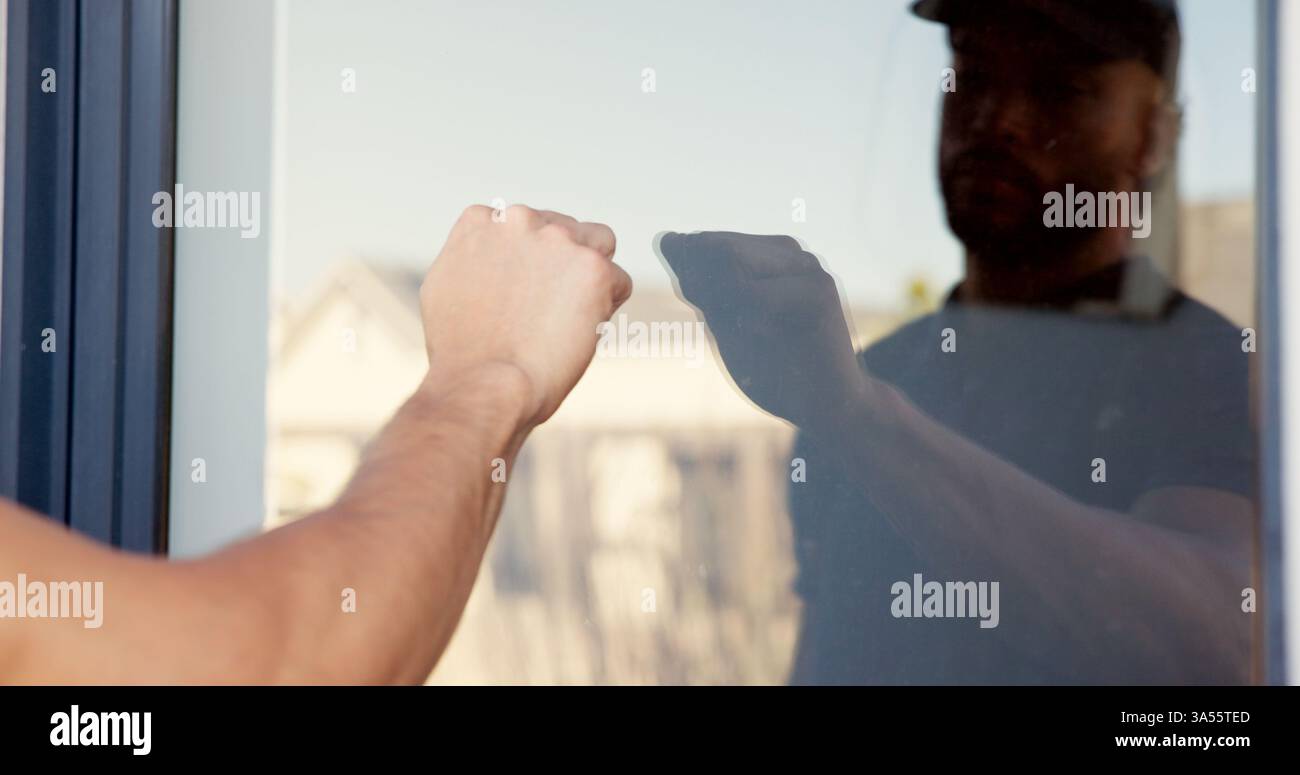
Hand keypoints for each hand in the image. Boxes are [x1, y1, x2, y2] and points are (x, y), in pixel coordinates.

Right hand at [421, 204, 631, 425]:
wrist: (481, 385)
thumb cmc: (461, 353)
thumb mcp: (447, 287)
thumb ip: (474, 259)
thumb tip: (493, 256)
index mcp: (481, 220)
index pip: (526, 224)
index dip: (531, 262)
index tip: (524, 294)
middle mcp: (519, 220)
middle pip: (564, 230)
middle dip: (563, 266)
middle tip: (548, 312)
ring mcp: (557, 239)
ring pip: (599, 244)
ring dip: (591, 276)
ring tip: (570, 318)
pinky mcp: (592, 267)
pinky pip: (619, 282)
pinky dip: (608, 308)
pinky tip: (581, 334)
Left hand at [656, 231, 862, 428]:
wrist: (826, 406)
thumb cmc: (775, 367)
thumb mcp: (726, 323)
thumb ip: (700, 285)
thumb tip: (666, 238)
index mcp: (770, 255)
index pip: (707, 244)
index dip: (693, 280)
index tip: (714, 316)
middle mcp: (791, 253)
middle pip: (716, 248)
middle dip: (707, 290)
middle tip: (737, 330)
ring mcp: (809, 268)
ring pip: (731, 264)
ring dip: (728, 306)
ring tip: (760, 335)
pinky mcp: (819, 292)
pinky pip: (753, 295)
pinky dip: (748, 322)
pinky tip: (774, 340)